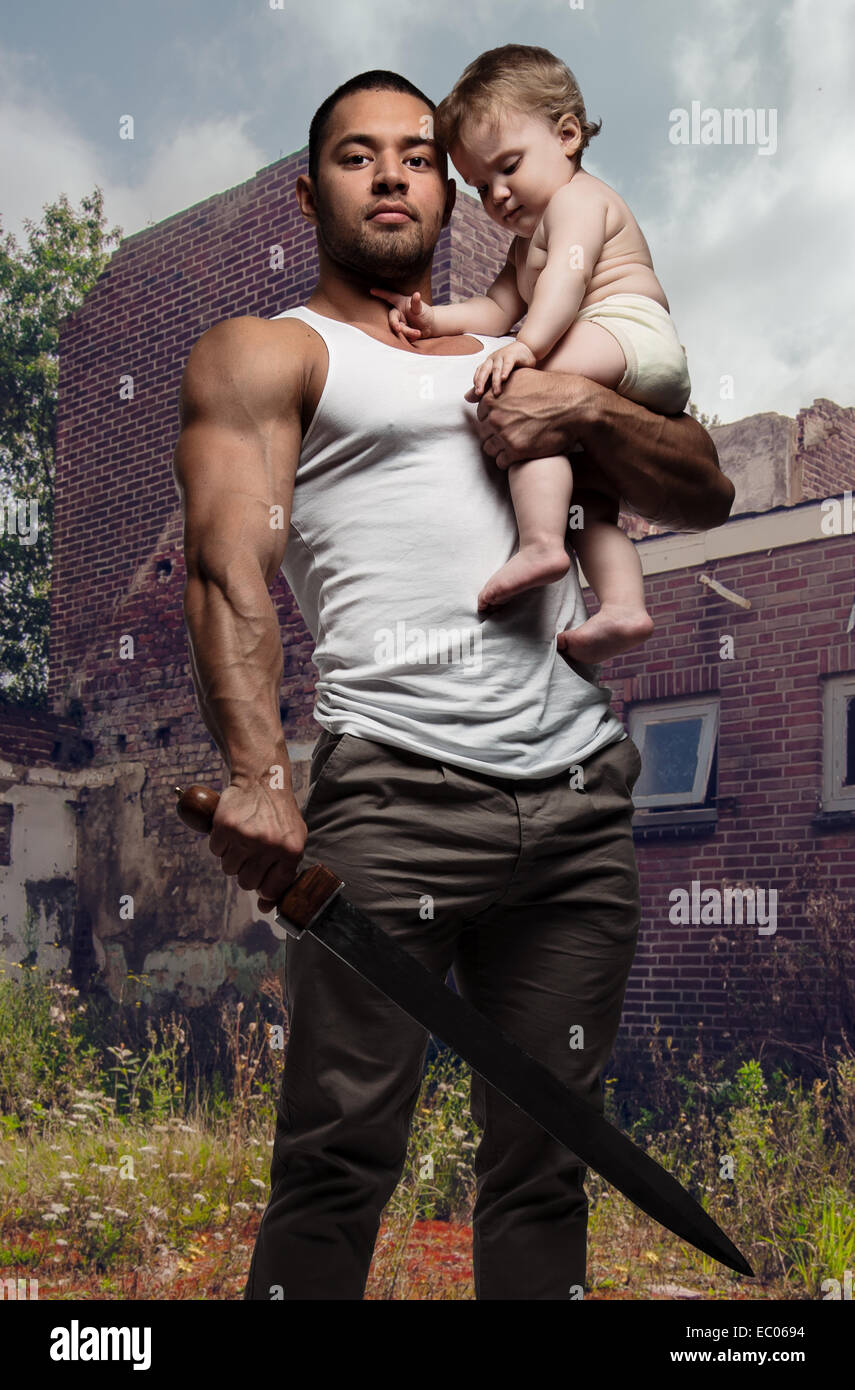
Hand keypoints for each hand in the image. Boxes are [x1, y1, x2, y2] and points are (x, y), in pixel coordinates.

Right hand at [207, 779, 307, 913]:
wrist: (263, 780)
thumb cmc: (279, 815)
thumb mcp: (293, 839)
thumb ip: (283, 873)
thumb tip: (265, 908)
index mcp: (291, 851)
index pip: (273, 889)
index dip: (264, 890)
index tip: (261, 884)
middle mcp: (269, 845)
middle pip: (246, 883)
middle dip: (247, 872)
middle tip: (251, 854)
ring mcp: (246, 836)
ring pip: (229, 869)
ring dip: (233, 858)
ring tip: (243, 839)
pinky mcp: (225, 827)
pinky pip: (216, 851)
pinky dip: (221, 843)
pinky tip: (233, 829)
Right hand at [369, 287, 434, 341]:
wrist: (430, 326)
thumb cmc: (424, 313)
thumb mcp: (420, 308)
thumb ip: (416, 303)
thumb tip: (417, 294)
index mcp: (400, 303)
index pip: (390, 297)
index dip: (381, 293)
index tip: (372, 290)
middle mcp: (398, 313)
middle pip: (392, 319)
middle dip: (395, 325)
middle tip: (398, 329)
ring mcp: (399, 322)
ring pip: (399, 329)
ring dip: (408, 332)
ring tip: (418, 333)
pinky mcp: (402, 332)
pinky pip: (403, 336)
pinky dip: (410, 337)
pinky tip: (416, 335)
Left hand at [466, 367, 603, 471]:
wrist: (573, 406)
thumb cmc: (549, 389)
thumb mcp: (520, 379)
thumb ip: (492, 386)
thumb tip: (466, 396)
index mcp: (492, 398)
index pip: (481, 415)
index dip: (493, 418)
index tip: (506, 420)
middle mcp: (495, 416)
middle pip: (483, 433)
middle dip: (494, 434)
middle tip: (511, 433)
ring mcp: (504, 434)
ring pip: (489, 449)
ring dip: (499, 448)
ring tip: (513, 445)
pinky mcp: (516, 451)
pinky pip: (501, 462)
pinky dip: (507, 460)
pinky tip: (518, 455)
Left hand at [471, 340, 536, 397]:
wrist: (527, 348)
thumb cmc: (513, 363)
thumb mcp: (498, 375)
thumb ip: (485, 386)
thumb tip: (468, 398)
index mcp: (488, 364)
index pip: (479, 373)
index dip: (476, 382)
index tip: (476, 394)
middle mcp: (493, 359)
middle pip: (484, 370)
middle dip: (480, 382)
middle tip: (479, 393)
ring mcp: (502, 356)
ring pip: (496, 369)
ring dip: (495, 381)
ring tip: (496, 392)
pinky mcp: (512, 355)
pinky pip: (507, 363)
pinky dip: (505, 371)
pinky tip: (504, 378)